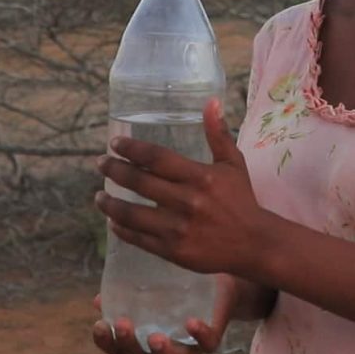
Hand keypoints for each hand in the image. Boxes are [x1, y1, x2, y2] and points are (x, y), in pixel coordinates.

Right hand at [90, 275, 234, 353]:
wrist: (221, 282)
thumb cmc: (180, 286)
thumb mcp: (151, 286)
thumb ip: (126, 293)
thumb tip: (99, 299)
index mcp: (143, 337)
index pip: (118, 349)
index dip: (106, 343)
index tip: (99, 325)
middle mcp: (165, 348)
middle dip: (129, 344)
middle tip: (122, 324)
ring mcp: (189, 348)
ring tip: (154, 337)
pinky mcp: (212, 339)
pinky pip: (207, 345)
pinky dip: (199, 335)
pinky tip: (191, 322)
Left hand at [95, 97, 276, 278]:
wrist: (255, 244)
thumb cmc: (242, 200)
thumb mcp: (233, 164)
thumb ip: (218, 134)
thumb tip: (211, 102)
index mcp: (200, 177)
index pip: (156, 158)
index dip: (131, 149)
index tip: (115, 144)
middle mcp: (187, 201)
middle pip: (139, 183)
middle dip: (114, 170)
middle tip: (100, 163)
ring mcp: (178, 229)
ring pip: (132, 214)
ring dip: (110, 204)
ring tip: (99, 196)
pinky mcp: (173, 251)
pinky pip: (139, 239)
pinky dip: (122, 229)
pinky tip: (114, 222)